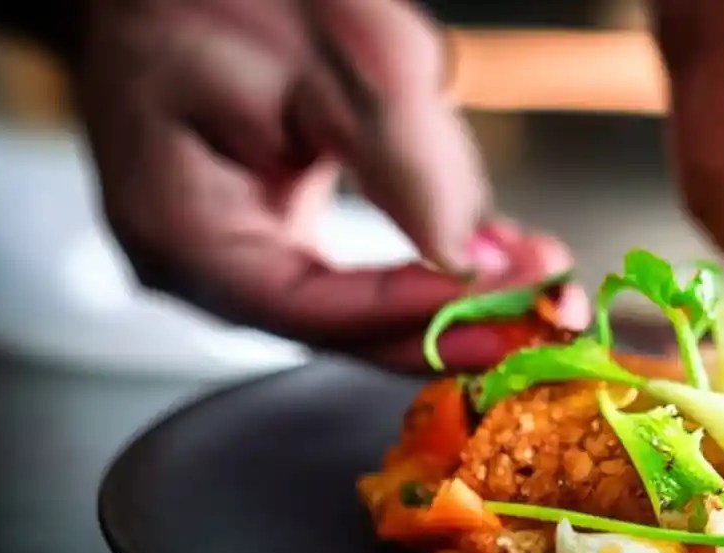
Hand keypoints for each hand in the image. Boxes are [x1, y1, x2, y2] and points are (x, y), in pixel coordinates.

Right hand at [74, 0, 583, 371]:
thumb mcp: (339, 56)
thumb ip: (404, 163)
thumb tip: (466, 261)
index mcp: (183, 228)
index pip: (312, 310)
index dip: (414, 317)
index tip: (500, 302)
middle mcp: (203, 260)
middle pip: (343, 325)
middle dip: (451, 319)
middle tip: (540, 309)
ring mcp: (240, 247)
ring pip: (360, 303)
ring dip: (451, 297)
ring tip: (534, 282)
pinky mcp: (278, 225)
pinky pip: (356, 266)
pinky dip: (426, 260)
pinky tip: (494, 258)